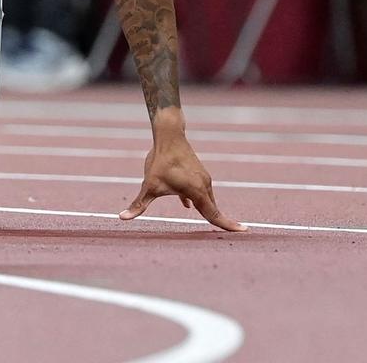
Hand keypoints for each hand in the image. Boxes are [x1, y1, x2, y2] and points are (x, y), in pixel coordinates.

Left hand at [119, 132, 245, 231]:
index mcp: (197, 191)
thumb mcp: (149, 185)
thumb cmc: (161, 160)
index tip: (244, 231)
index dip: (227, 225)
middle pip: (213, 210)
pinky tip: (186, 206)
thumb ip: (139, 204)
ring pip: (207, 200)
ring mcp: (202, 178)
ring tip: (215, 223)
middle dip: (221, 222)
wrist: (169, 135)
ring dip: (209, 212)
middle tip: (235, 232)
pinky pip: (200, 192)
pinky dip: (199, 201)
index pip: (214, 214)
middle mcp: (204, 185)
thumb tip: (122, 218)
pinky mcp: (197, 173)